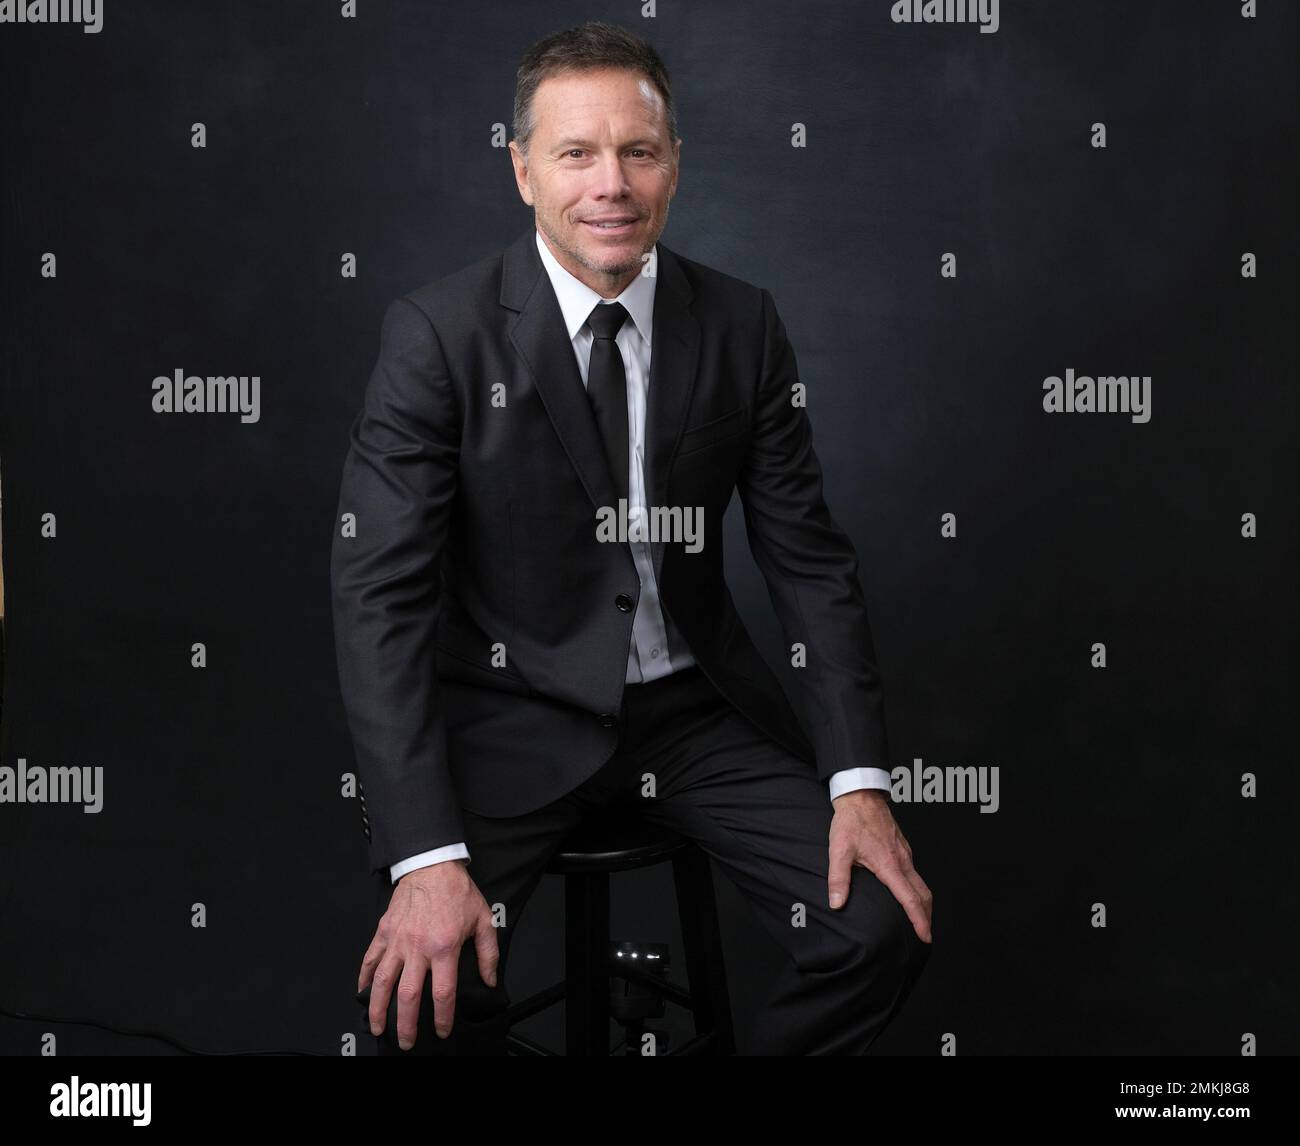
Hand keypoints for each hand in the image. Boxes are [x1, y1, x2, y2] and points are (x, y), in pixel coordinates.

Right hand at [358, 860, 498, 1049]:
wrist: (432, 864)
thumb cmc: (457, 891)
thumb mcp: (483, 919)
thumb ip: (488, 953)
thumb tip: (489, 981)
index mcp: (445, 946)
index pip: (443, 993)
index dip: (443, 1017)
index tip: (442, 1031)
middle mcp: (418, 947)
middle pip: (408, 996)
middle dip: (406, 1024)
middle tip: (406, 1042)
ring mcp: (397, 940)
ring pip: (383, 982)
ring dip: (378, 1009)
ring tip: (378, 1027)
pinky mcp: (384, 932)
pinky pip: (370, 959)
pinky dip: (364, 978)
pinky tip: (362, 992)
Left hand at [828, 789, 932, 942]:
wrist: (861, 796)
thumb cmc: (851, 821)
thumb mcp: (839, 850)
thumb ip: (838, 879)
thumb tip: (837, 904)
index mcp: (889, 865)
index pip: (910, 898)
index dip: (919, 920)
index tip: (925, 936)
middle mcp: (902, 860)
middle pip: (923, 894)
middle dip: (927, 916)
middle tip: (926, 935)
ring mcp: (905, 853)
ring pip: (921, 883)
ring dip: (923, 903)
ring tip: (919, 919)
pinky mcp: (903, 848)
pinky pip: (915, 872)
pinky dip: (917, 888)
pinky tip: (908, 893)